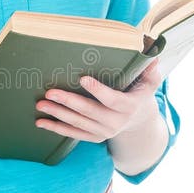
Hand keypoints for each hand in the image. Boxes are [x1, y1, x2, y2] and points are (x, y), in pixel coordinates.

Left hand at [34, 58, 162, 142]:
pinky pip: (73, 134)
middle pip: (89, 111)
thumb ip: (151, 70)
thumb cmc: (140, 95)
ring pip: (78, 123)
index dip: (97, 90)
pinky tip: (41, 123)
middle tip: (50, 93)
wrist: (139, 122)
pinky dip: (57, 129)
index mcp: (129, 106)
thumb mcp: (150, 83)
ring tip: (40, 105)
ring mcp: (104, 132)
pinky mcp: (94, 137)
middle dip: (68, 102)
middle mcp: (116, 122)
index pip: (112, 99)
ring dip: (58, 115)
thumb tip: (153, 55)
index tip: (82, 78)